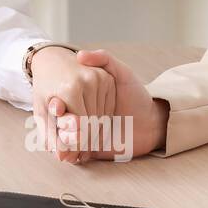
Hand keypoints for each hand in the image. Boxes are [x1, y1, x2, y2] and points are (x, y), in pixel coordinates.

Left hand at [29, 46, 114, 164]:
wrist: (51, 60)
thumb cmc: (44, 89)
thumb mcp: (41, 111)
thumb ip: (50, 135)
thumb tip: (62, 158)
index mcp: (69, 90)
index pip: (81, 127)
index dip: (78, 144)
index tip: (75, 156)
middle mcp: (87, 81)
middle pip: (93, 122)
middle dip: (87, 141)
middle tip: (82, 154)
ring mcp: (100, 77)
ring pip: (103, 116)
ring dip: (96, 132)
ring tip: (86, 142)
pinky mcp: (109, 77)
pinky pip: (108, 107)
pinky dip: (102, 119)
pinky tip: (92, 126)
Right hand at [53, 49, 167, 160]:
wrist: (151, 123)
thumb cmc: (137, 97)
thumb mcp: (122, 73)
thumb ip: (104, 60)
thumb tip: (80, 55)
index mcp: (82, 97)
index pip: (61, 102)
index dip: (56, 105)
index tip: (57, 105)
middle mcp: (80, 115)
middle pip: (60, 122)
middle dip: (63, 124)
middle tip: (73, 123)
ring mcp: (83, 133)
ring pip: (64, 138)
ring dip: (66, 139)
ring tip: (74, 138)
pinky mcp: (89, 149)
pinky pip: (73, 152)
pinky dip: (71, 152)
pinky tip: (76, 152)